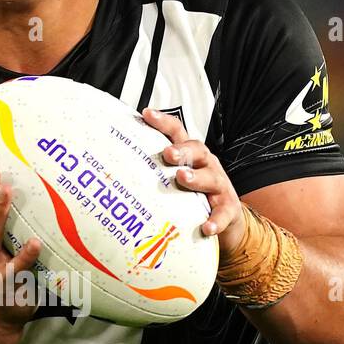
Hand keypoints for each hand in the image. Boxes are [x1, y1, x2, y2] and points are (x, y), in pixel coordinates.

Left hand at [143, 108, 245, 257]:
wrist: (225, 217)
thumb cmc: (192, 194)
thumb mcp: (174, 178)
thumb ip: (153, 171)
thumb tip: (115, 166)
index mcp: (190, 155)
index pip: (177, 132)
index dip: (163, 122)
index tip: (147, 115)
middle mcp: (206, 165)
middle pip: (197, 150)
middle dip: (182, 150)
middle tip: (167, 153)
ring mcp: (219, 186)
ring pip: (211, 177)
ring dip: (196, 177)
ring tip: (183, 178)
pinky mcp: (228, 208)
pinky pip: (223, 213)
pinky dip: (215, 220)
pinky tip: (206, 228)